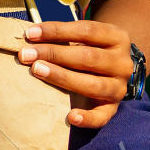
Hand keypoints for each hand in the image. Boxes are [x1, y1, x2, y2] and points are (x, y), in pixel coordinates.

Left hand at [17, 19, 132, 128]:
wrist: (111, 69)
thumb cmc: (87, 48)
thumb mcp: (82, 37)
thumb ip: (61, 37)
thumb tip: (28, 36)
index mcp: (117, 38)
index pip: (86, 31)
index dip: (57, 31)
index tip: (30, 33)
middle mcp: (122, 63)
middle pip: (88, 57)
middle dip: (53, 54)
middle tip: (27, 54)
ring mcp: (119, 86)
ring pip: (93, 84)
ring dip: (62, 77)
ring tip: (37, 70)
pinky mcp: (113, 107)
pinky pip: (103, 116)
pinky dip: (88, 118)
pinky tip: (71, 117)